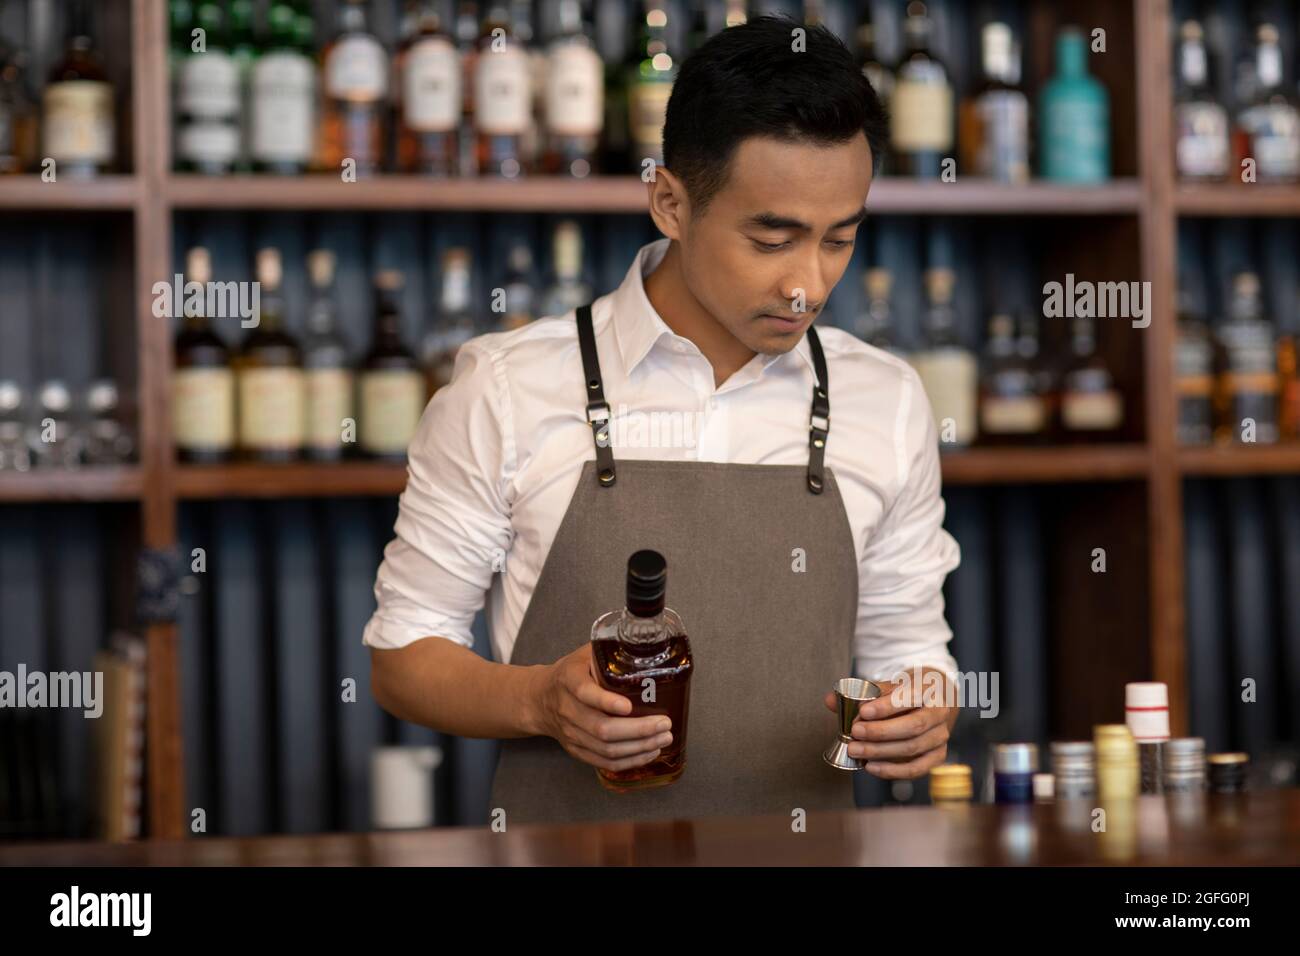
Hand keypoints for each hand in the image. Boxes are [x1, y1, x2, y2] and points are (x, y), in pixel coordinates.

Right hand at [529, 644, 672, 772]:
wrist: (540, 698)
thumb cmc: (572, 672)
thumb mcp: (584, 654)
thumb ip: (609, 650)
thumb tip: (648, 644)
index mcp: (568, 679)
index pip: (584, 692)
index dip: (606, 701)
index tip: (629, 705)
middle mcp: (567, 709)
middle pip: (601, 728)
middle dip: (638, 730)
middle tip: (664, 724)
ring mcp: (571, 733)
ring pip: (606, 748)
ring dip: (639, 747)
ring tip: (664, 738)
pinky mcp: (576, 750)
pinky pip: (604, 762)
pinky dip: (630, 761)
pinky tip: (649, 752)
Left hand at [822, 672, 955, 778]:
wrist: (932, 700)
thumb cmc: (905, 692)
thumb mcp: (887, 685)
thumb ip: (860, 692)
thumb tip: (830, 701)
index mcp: (929, 689)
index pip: (910, 697)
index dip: (886, 707)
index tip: (863, 712)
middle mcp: (940, 714)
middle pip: (914, 726)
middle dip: (881, 732)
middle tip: (855, 733)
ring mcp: (941, 736)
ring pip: (913, 748)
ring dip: (881, 751)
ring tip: (856, 750)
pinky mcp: (937, 755)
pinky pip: (915, 768)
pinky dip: (892, 770)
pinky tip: (870, 766)